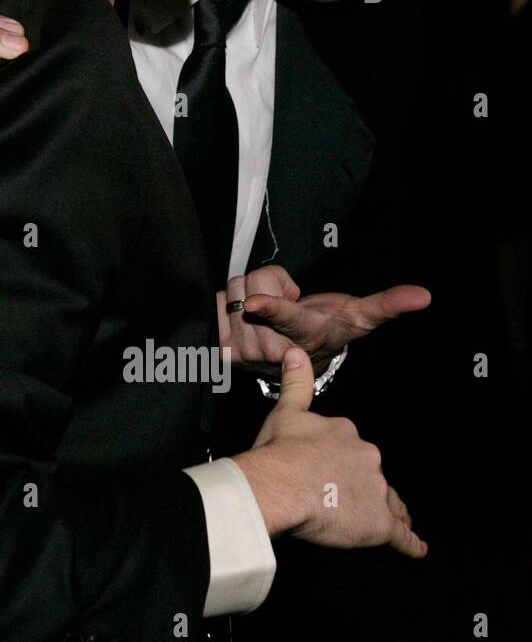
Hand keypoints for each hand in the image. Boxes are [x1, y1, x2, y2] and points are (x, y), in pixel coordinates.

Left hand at [218, 266, 429, 378]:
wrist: (298, 356)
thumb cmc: (328, 326)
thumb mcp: (357, 316)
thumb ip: (387, 304)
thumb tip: (425, 295)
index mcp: (304, 336)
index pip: (286, 318)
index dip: (271, 308)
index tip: (255, 304)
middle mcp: (273, 349)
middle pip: (254, 292)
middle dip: (267, 285)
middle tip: (282, 300)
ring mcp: (246, 351)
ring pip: (234, 293)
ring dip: (247, 291)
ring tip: (265, 310)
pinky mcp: (223, 349)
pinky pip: (215, 304)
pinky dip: (227, 301)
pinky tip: (243, 317)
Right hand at [233, 348, 426, 557]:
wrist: (280, 485)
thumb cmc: (279, 451)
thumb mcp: (285, 411)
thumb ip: (296, 383)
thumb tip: (296, 353)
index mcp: (348, 434)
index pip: (353, 449)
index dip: (341, 460)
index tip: (328, 468)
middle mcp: (369, 459)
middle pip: (372, 475)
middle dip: (363, 485)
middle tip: (342, 498)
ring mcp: (377, 492)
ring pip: (387, 503)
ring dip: (386, 510)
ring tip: (383, 520)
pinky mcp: (380, 525)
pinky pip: (401, 536)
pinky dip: (410, 542)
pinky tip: (417, 548)